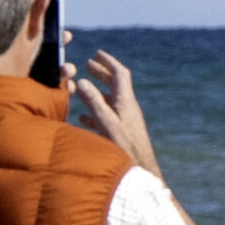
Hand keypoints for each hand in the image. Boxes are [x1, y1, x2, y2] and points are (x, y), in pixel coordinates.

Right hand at [69, 50, 161, 177]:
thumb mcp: (106, 123)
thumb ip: (93, 103)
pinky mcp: (123, 133)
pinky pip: (108, 117)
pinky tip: (83, 118)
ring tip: (82, 88)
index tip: (97, 53)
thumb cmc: (125, 148)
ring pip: (110, 101)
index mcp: (126, 101)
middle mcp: (127, 108)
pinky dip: (95, 112)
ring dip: (96, 93)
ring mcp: (126, 120)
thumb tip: (82, 81)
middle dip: (101, 73)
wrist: (142, 170)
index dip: (108, 62)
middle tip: (88, 65)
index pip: (119, 74)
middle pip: (115, 85)